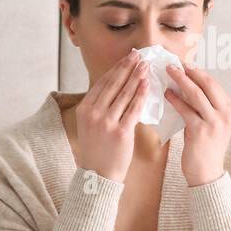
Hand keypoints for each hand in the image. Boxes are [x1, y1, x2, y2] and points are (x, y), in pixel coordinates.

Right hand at [76, 48, 149, 182]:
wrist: (98, 174)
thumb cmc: (97, 149)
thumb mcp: (89, 125)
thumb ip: (98, 106)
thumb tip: (113, 86)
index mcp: (84, 109)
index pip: (102, 83)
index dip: (116, 69)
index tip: (127, 59)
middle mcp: (93, 113)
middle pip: (113, 85)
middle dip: (127, 68)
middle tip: (139, 56)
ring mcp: (106, 122)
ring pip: (124, 94)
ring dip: (136, 77)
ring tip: (145, 66)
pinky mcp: (121, 131)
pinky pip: (133, 108)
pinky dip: (141, 95)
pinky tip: (147, 84)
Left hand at [165, 61, 230, 186]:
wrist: (207, 172)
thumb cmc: (206, 147)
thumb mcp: (212, 123)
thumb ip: (205, 106)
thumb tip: (187, 86)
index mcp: (230, 109)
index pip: (214, 84)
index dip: (198, 71)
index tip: (185, 63)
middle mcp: (225, 113)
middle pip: (207, 84)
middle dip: (189, 71)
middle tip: (174, 62)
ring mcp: (214, 122)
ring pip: (196, 94)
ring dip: (180, 80)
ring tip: (168, 71)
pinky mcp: (200, 130)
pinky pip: (185, 109)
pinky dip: (175, 99)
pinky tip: (167, 93)